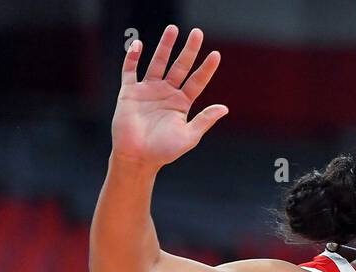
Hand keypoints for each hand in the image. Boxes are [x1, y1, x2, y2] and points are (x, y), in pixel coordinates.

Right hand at [112, 26, 226, 169]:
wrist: (138, 157)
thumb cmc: (165, 151)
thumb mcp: (189, 136)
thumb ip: (205, 120)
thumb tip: (225, 108)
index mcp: (182, 103)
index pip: (197, 81)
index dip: (206, 68)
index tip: (216, 54)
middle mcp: (167, 93)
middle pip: (180, 66)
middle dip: (188, 50)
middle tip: (197, 32)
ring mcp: (148, 90)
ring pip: (158, 63)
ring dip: (164, 46)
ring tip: (172, 29)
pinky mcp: (130, 92)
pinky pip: (130, 70)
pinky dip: (133, 57)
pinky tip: (139, 45)